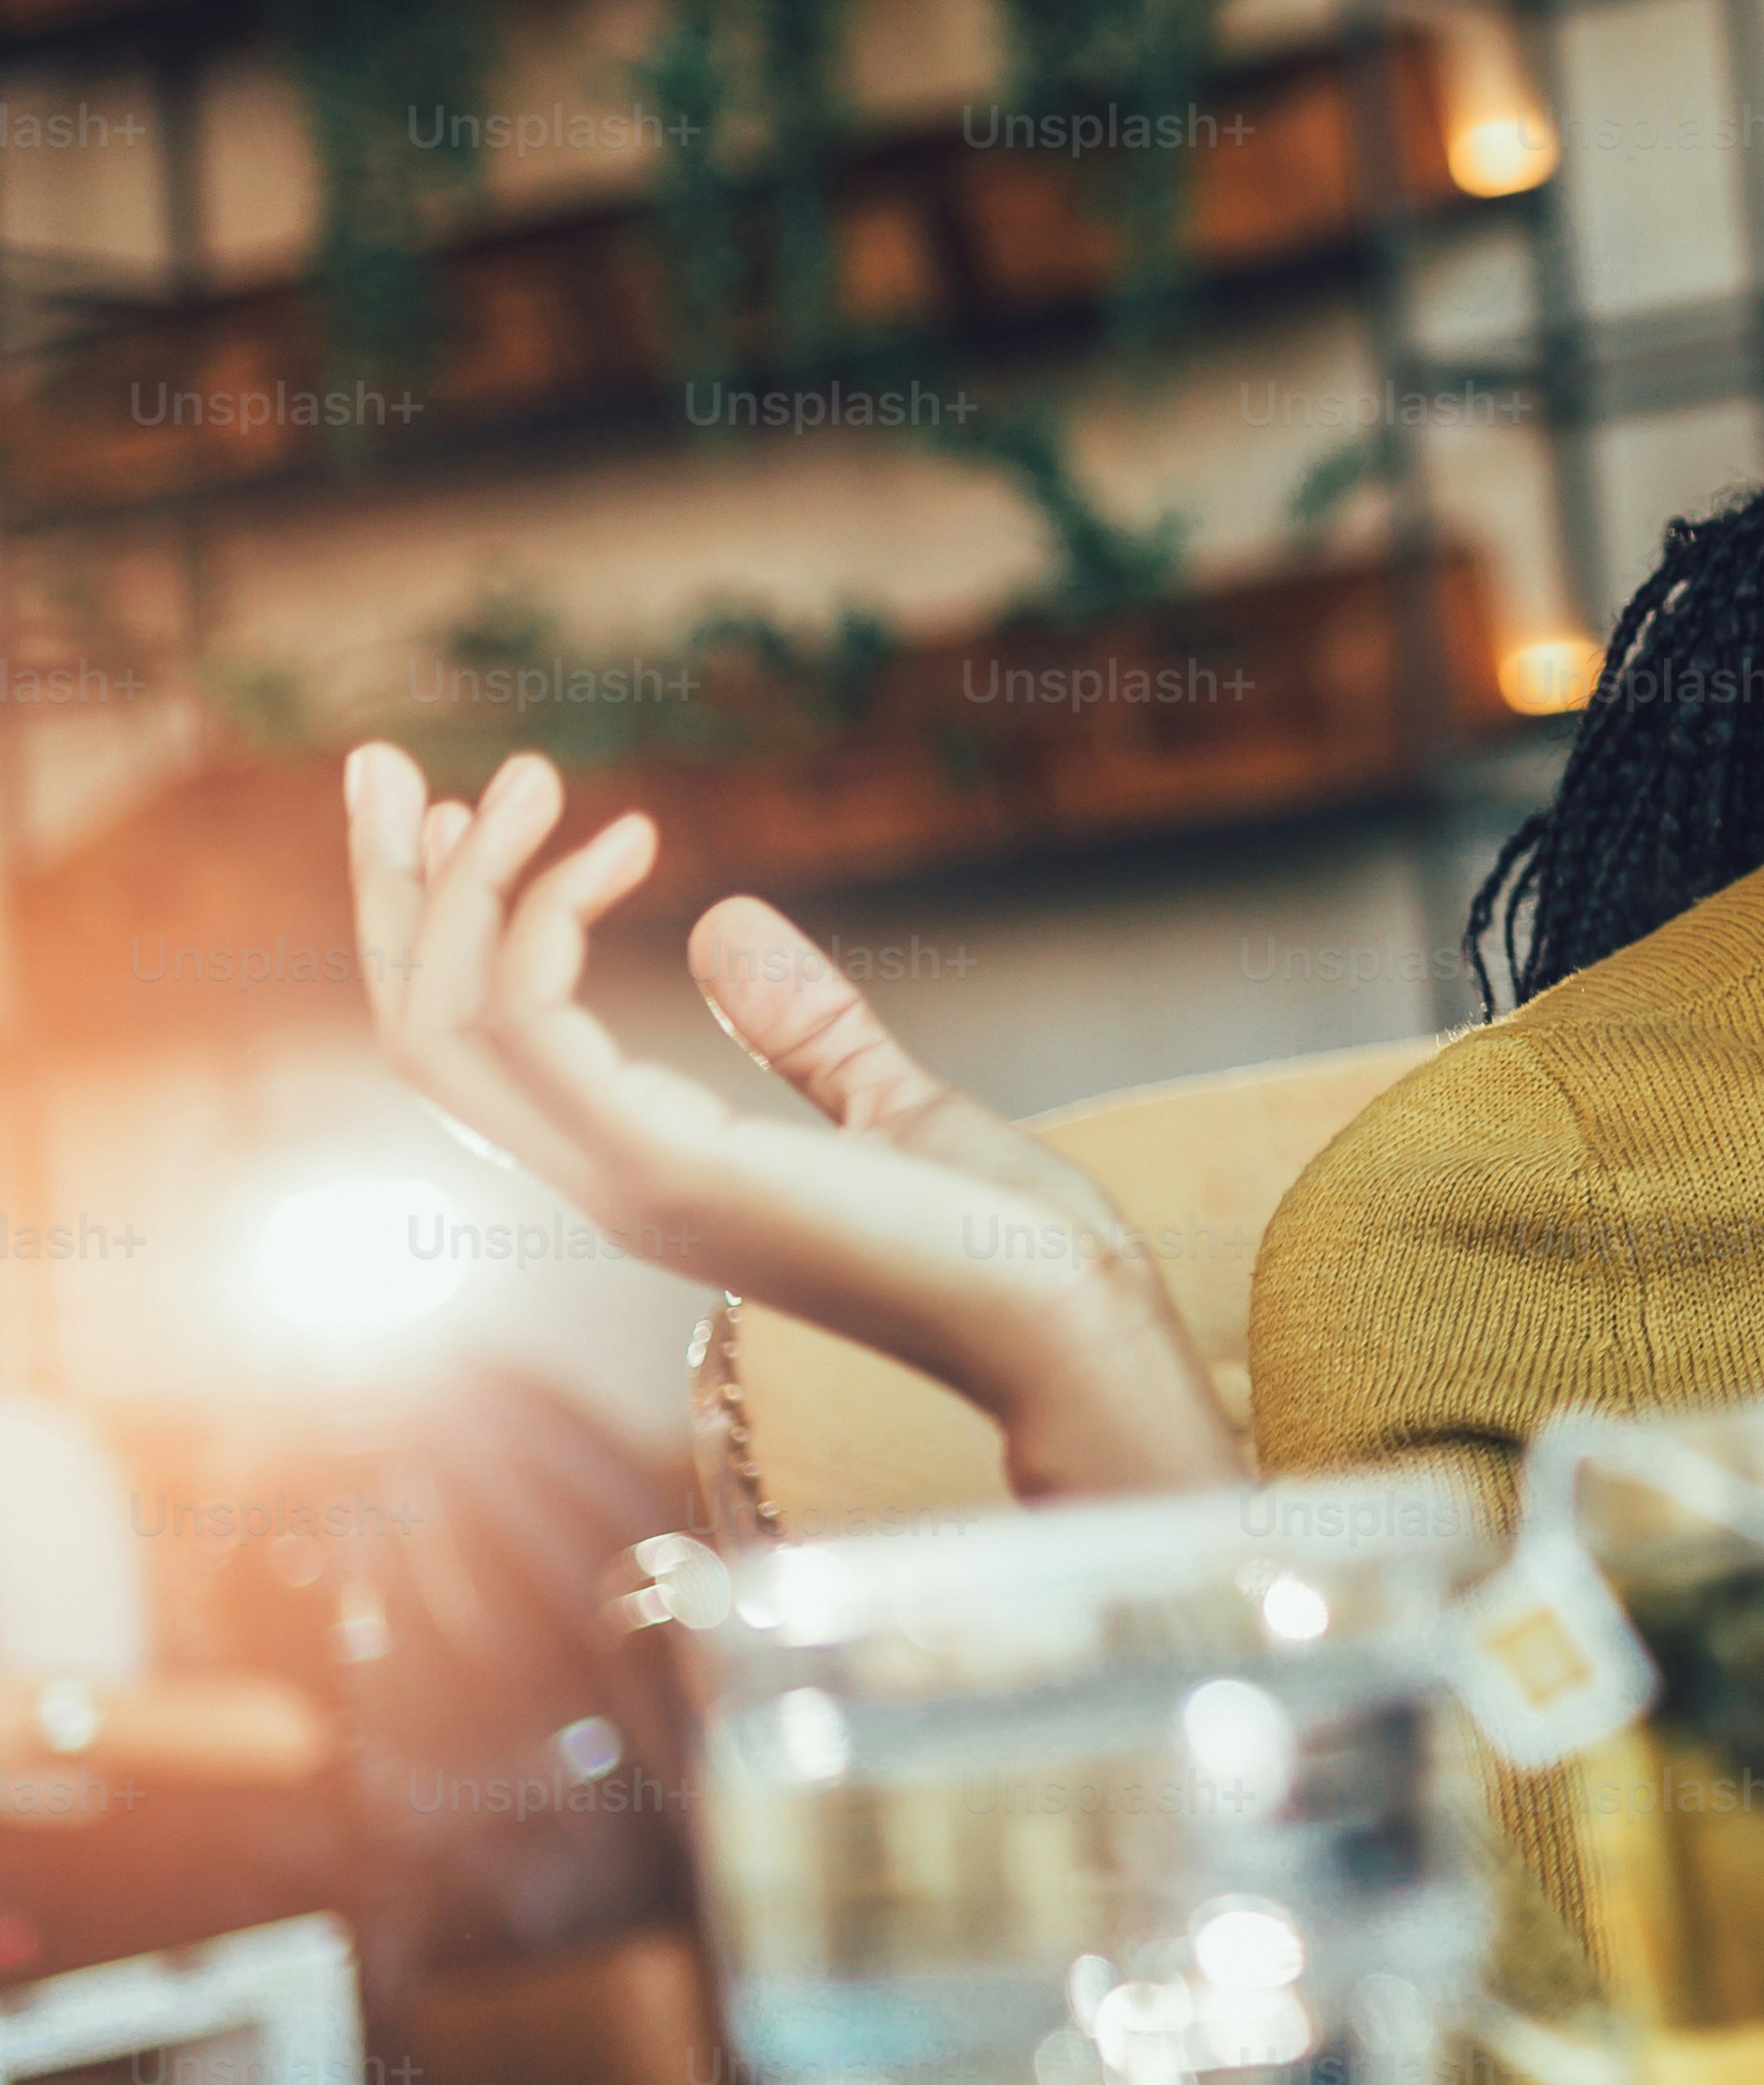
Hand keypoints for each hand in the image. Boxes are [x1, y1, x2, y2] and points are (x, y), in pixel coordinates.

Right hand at [345, 743, 1246, 1500]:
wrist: (1067, 1322)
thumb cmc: (1002, 1238)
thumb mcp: (891, 1105)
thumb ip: (803, 1025)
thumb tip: (723, 918)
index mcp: (643, 1171)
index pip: (472, 1056)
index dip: (440, 935)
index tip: (453, 816)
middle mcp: (606, 1183)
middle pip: (420, 1037)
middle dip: (391, 896)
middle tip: (375, 762)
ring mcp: (627, 1182)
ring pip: (445, 1032)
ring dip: (463, 886)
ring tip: (520, 776)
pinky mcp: (671, 1169)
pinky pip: (536, 1032)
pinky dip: (549, 921)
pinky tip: (625, 842)